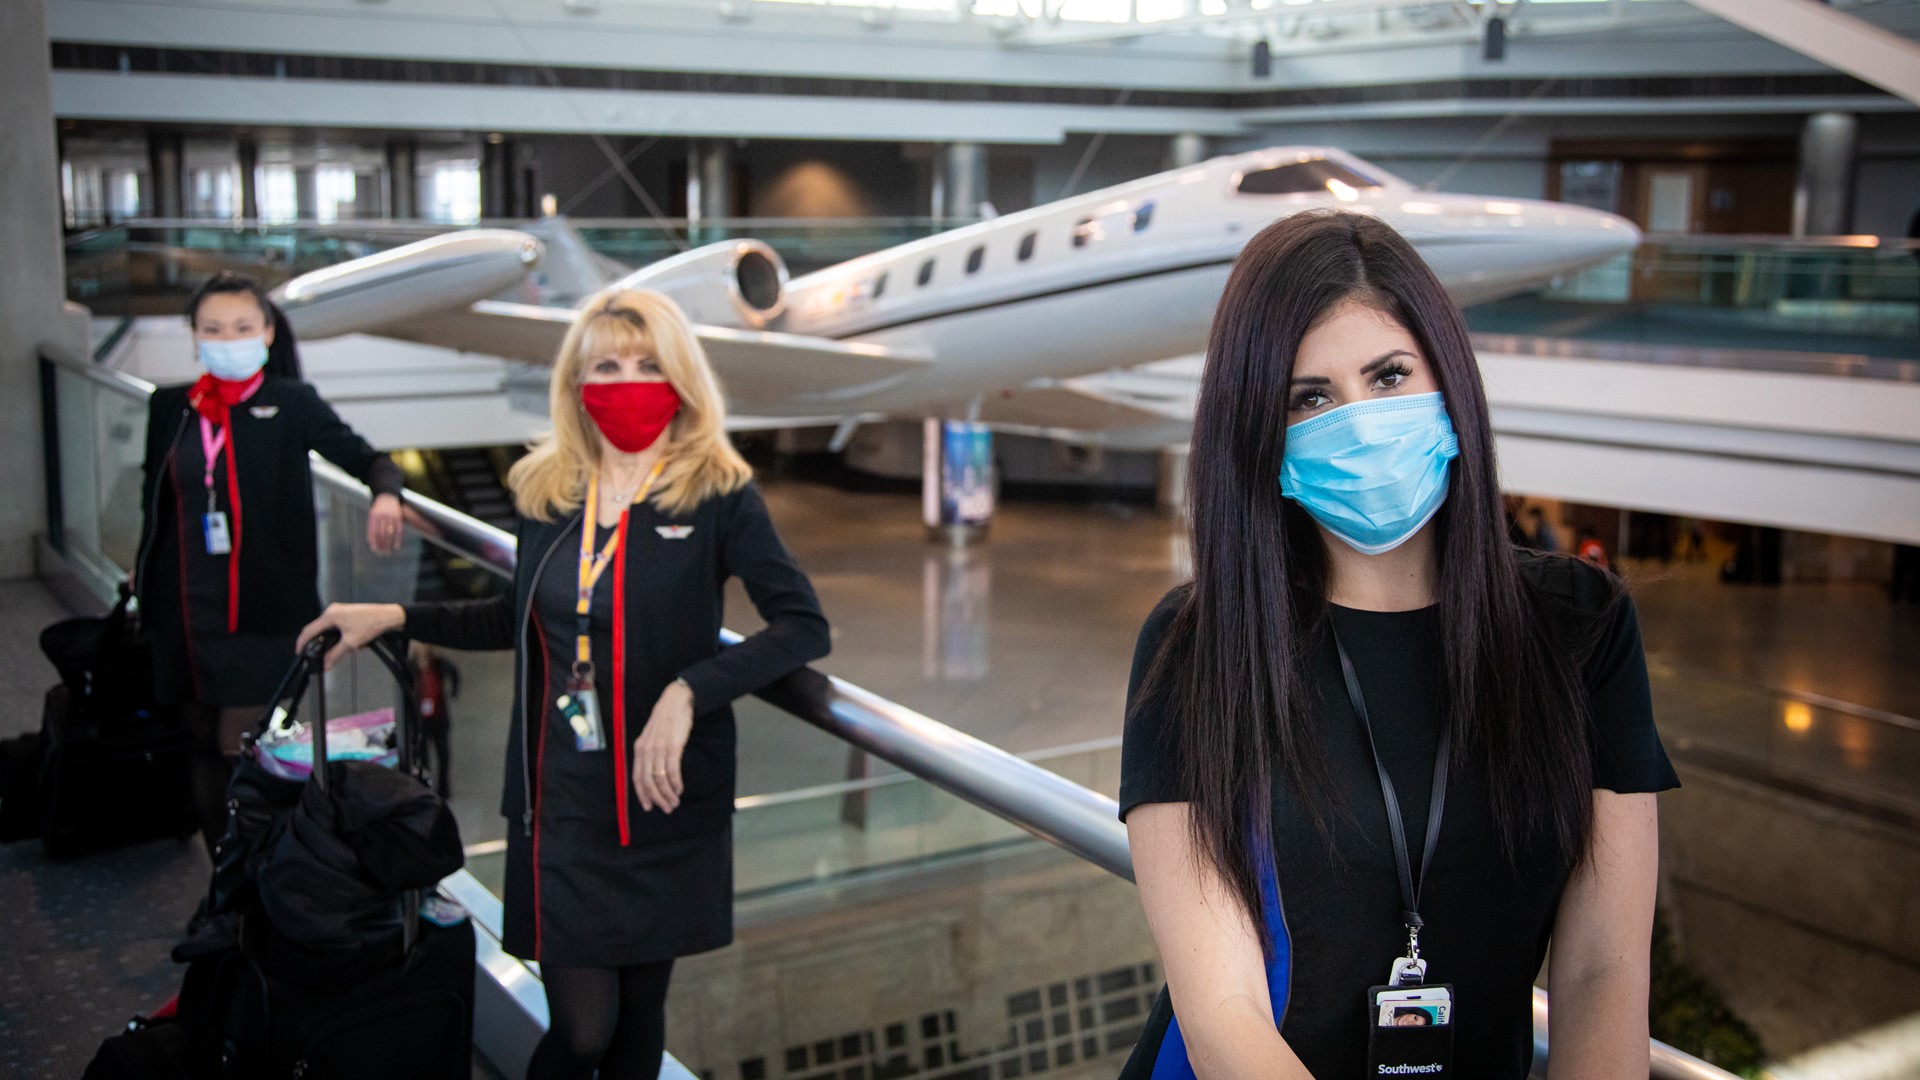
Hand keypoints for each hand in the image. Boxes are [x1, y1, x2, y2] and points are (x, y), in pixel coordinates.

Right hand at [296, 602, 404, 670]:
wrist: (389, 617)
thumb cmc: (372, 624)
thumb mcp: (351, 643)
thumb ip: (335, 655)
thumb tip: (325, 664)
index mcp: (330, 615)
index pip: (309, 630)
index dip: (302, 643)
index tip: (299, 652)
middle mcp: (333, 611)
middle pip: (319, 630)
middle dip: (323, 644)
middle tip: (327, 655)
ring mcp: (340, 611)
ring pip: (330, 630)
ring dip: (337, 642)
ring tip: (354, 647)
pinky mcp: (347, 614)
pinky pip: (339, 628)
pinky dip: (344, 638)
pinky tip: (358, 642)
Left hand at [367, 494, 404, 555]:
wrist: (387, 496)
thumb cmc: (377, 509)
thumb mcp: (372, 515)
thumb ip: (371, 526)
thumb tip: (371, 542)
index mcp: (373, 516)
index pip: (373, 532)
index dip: (374, 541)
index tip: (374, 549)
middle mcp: (382, 516)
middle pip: (381, 534)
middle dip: (381, 544)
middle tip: (382, 553)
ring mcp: (391, 517)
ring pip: (389, 534)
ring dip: (388, 544)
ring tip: (388, 551)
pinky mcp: (399, 518)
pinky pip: (398, 531)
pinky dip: (397, 540)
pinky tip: (396, 546)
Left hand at [632, 681, 693, 813]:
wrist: (677, 700)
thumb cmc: (666, 719)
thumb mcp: (652, 736)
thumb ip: (650, 752)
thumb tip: (653, 773)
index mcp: (639, 748)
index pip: (637, 777)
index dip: (642, 794)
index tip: (649, 806)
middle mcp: (646, 749)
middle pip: (648, 781)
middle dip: (657, 798)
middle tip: (667, 808)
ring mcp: (659, 747)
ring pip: (660, 778)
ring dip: (668, 793)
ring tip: (675, 801)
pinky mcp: (673, 745)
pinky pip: (672, 770)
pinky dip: (675, 782)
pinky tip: (680, 789)